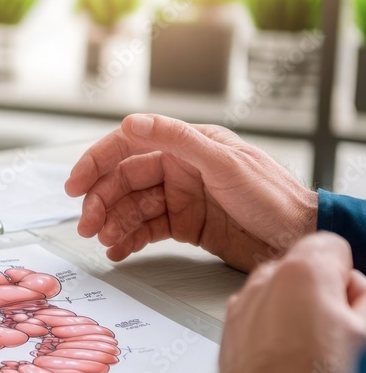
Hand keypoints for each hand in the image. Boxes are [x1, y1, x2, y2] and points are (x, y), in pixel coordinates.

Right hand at [64, 113, 317, 270]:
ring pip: (133, 208)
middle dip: (102, 203)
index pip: (130, 147)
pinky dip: (130, 240)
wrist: (298, 239)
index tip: (75, 185)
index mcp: (188, 146)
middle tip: (87, 226)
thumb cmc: (274, 198)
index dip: (97, 163)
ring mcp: (182, 198)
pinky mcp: (186, 225)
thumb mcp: (225, 163)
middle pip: (125, 182)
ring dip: (113, 224)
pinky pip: (148, 230)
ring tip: (105, 242)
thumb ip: (177, 141)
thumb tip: (134, 122)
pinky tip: (119, 250)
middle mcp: (181, 169)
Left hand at [209, 233, 365, 372]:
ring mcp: (242, 304)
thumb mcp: (365, 336)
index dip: (348, 275)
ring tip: (311, 352)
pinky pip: (260, 314)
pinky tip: (288, 359)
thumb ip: (364, 299)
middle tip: (337, 331)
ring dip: (297, 310)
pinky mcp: (229, 327)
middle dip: (323, 291)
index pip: (332, 244)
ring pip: (280, 291)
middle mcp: (264, 281)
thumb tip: (357, 291)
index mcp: (303, 272)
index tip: (351, 301)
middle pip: (304, 267)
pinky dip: (274, 327)